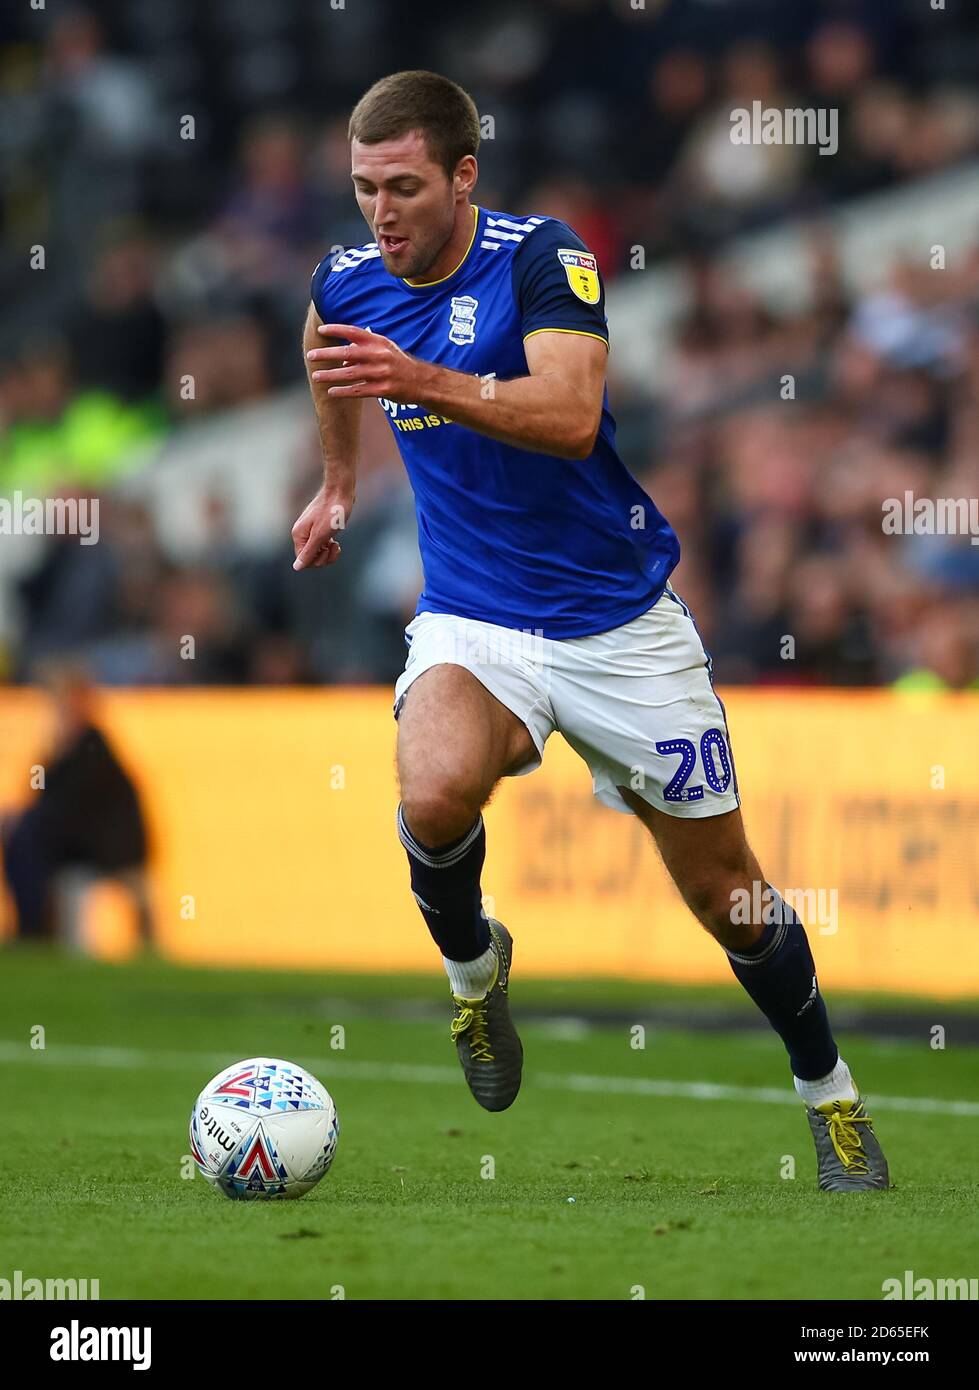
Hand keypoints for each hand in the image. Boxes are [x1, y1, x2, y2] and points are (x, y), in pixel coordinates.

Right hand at [291, 486, 353, 570]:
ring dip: (329, 553)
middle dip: (324, 557)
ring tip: (336, 545)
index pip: (303, 560)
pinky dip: (330, 547)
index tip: (326, 551)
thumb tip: (296, 567)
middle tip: (334, 547)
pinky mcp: (321, 529)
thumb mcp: (320, 535)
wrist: (340, 491)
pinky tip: (336, 543)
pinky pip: (323, 545)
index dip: (315, 560)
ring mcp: (312, 531)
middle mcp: (302, 534)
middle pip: (311, 558)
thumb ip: (308, 552)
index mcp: (299, 535)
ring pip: (318, 552)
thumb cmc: (332, 511)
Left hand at [306, 323, 425, 401]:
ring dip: (330, 375)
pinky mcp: (383, 390)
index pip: (354, 332)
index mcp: (379, 342)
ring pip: (350, 374)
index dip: (336, 330)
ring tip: (316, 376)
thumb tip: (342, 359)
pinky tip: (331, 392)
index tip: (322, 331)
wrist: (422, 381)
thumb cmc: (398, 363)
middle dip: (327, 355)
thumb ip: (363, 350)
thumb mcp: (385, 350)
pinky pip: (358, 390)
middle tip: (311, 356)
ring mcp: (381, 373)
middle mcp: (379, 356)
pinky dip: (343, 391)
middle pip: (348, 354)